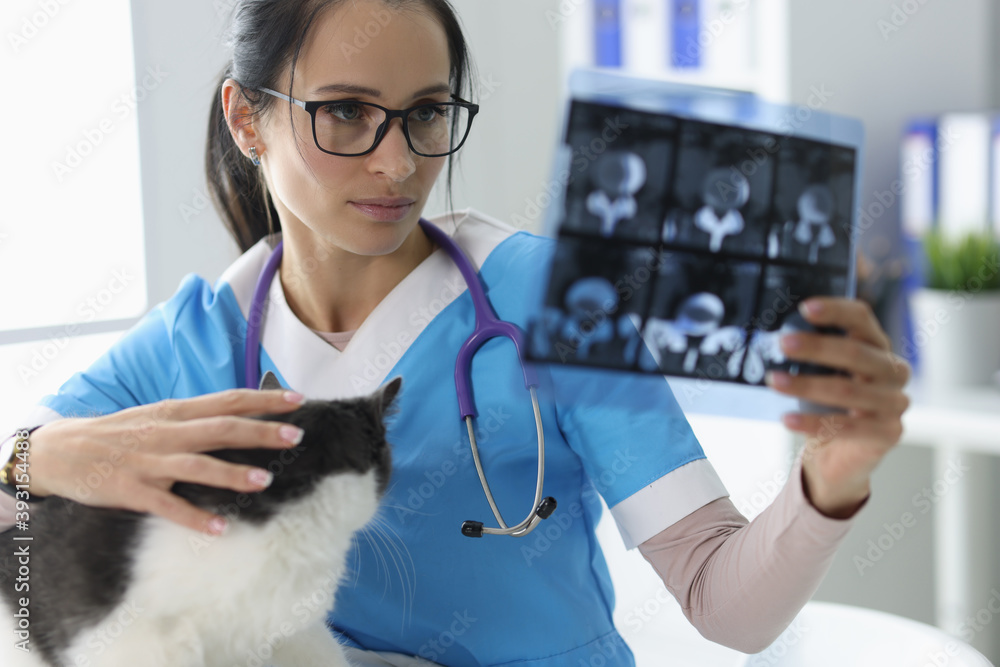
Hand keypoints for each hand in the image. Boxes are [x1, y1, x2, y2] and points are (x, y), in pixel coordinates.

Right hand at [26, 389, 307, 534]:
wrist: (60, 450)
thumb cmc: (120, 434)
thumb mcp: (159, 416)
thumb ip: (197, 417)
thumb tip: (242, 416)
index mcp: (176, 411)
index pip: (228, 400)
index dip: (263, 399)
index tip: (298, 399)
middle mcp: (166, 433)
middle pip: (220, 429)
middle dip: (260, 432)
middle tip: (295, 436)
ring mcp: (148, 462)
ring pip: (197, 466)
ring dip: (232, 474)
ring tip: (265, 481)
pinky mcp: (131, 490)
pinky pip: (167, 506)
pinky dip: (195, 518)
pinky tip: (221, 527)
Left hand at [765, 297, 910, 517]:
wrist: (840, 453)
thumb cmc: (827, 402)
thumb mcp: (821, 372)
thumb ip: (810, 354)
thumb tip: (774, 335)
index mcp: (877, 345)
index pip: (861, 319)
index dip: (835, 311)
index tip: (805, 308)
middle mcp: (893, 370)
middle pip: (855, 353)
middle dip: (816, 347)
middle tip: (782, 343)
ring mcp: (895, 403)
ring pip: (848, 390)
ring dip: (806, 385)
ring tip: (774, 381)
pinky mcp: (888, 433)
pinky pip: (847, 426)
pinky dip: (812, 422)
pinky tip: (787, 419)